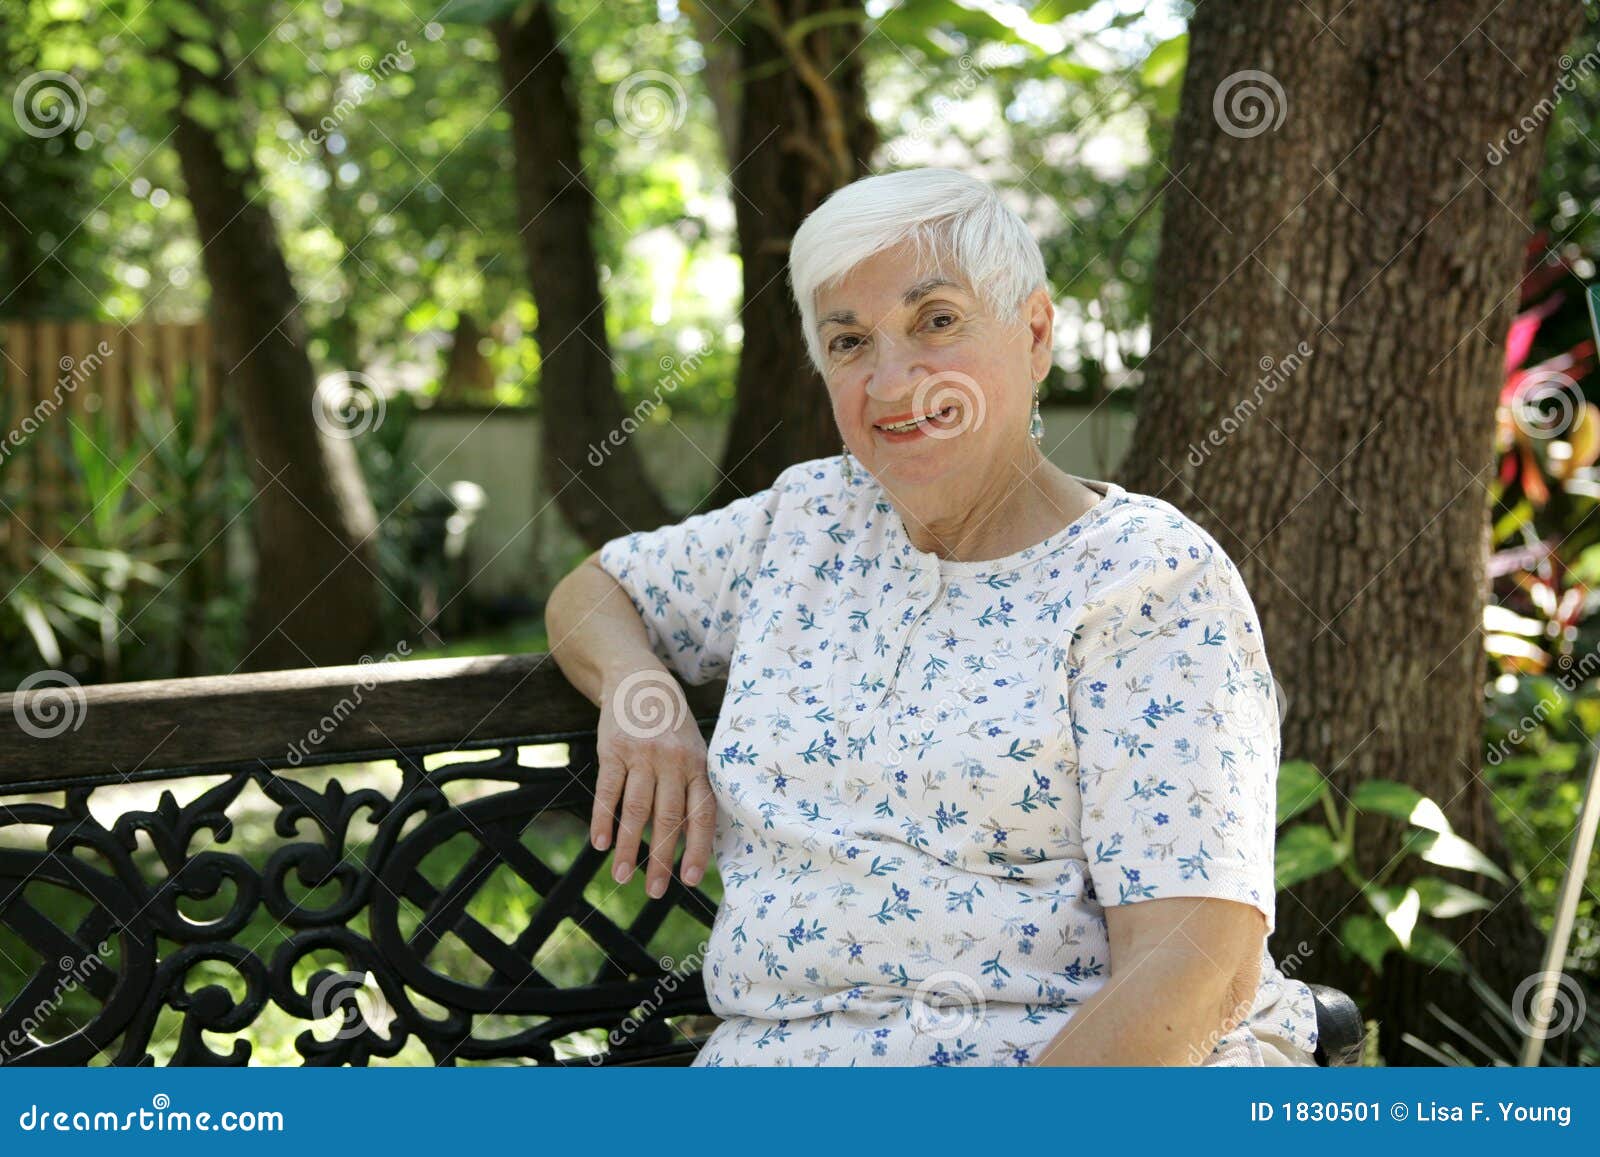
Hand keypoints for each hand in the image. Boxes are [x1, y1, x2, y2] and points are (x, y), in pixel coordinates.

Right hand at [591, 667, 715, 897]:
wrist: (640, 680)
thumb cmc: (672, 725)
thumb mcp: (694, 750)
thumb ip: (692, 789)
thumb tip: (688, 842)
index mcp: (698, 766)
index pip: (702, 815)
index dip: (697, 849)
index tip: (690, 881)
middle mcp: (674, 761)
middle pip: (668, 819)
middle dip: (661, 859)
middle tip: (655, 892)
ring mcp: (643, 755)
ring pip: (636, 810)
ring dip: (628, 847)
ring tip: (621, 877)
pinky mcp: (614, 749)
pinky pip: (608, 791)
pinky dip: (603, 819)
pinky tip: (600, 843)